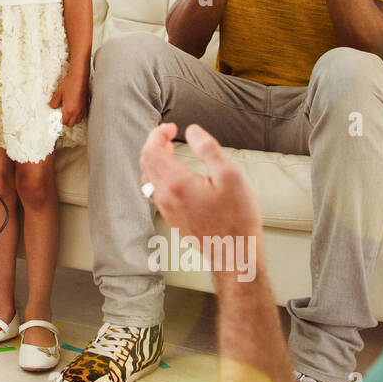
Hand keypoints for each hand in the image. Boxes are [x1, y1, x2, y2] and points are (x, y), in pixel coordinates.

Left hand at [49, 71, 88, 128]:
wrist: (80, 77)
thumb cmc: (70, 84)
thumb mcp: (58, 93)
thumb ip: (54, 102)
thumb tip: (52, 106)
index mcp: (69, 110)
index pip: (64, 122)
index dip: (60, 121)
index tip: (58, 118)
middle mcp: (77, 112)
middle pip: (72, 124)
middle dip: (66, 121)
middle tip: (62, 116)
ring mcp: (83, 109)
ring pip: (78, 120)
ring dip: (73, 119)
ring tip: (69, 113)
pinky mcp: (86, 105)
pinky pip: (83, 115)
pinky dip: (79, 115)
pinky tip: (76, 109)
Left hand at [139, 122, 261, 245]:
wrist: (234, 254)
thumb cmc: (237, 218)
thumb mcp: (230, 176)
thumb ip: (208, 150)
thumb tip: (192, 131)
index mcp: (177, 183)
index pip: (151, 151)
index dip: (157, 134)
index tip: (171, 127)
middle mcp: (165, 196)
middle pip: (146, 162)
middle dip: (155, 143)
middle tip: (170, 135)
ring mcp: (166, 209)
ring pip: (148, 177)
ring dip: (155, 159)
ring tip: (170, 150)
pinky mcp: (171, 217)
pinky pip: (154, 190)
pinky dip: (158, 174)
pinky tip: (174, 173)